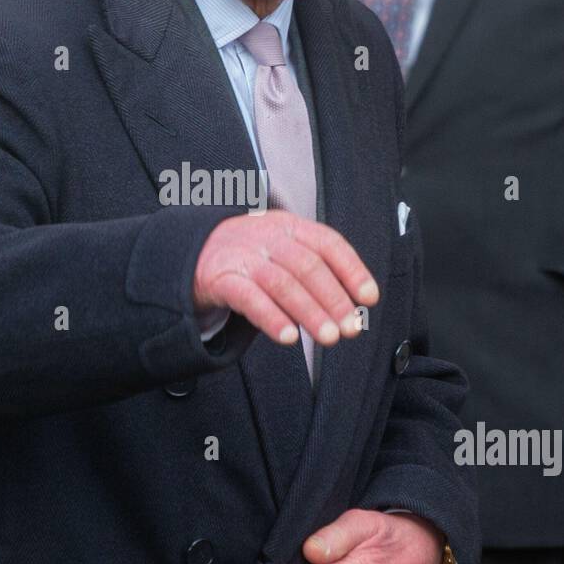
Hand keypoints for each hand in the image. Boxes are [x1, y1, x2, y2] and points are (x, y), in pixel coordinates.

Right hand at [193, 211, 377, 349]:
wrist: (194, 252)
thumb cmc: (251, 257)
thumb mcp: (283, 250)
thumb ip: (314, 271)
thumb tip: (353, 308)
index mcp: (290, 226)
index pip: (327, 243)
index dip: (352, 270)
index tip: (368, 298)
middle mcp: (268, 236)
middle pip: (307, 266)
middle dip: (334, 300)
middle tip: (351, 328)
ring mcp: (243, 255)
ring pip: (283, 283)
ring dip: (310, 312)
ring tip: (329, 338)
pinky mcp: (220, 278)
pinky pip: (249, 298)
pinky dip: (271, 318)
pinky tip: (288, 337)